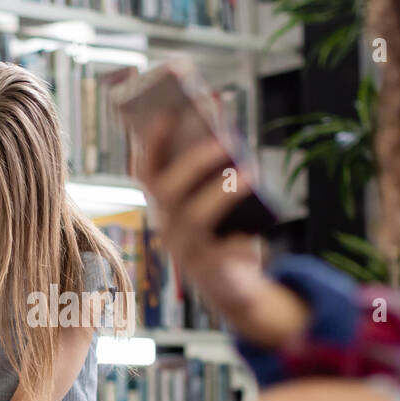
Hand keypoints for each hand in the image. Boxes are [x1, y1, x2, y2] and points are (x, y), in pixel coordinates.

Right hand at [134, 115, 309, 345]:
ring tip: (249, 172)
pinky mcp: (209, 272)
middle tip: (223, 141)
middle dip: (193, 163)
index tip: (165, 113)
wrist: (231, 287)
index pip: (146, 171)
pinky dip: (238, 243)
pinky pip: (221, 254)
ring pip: (194, 219)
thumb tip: (225, 124)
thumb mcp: (216, 199)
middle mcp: (166, 226)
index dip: (152, 143)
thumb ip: (216, 166)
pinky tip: (253, 237)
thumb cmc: (224, 231)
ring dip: (222, 193)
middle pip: (167, 191)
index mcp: (163, 206)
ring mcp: (184, 251)